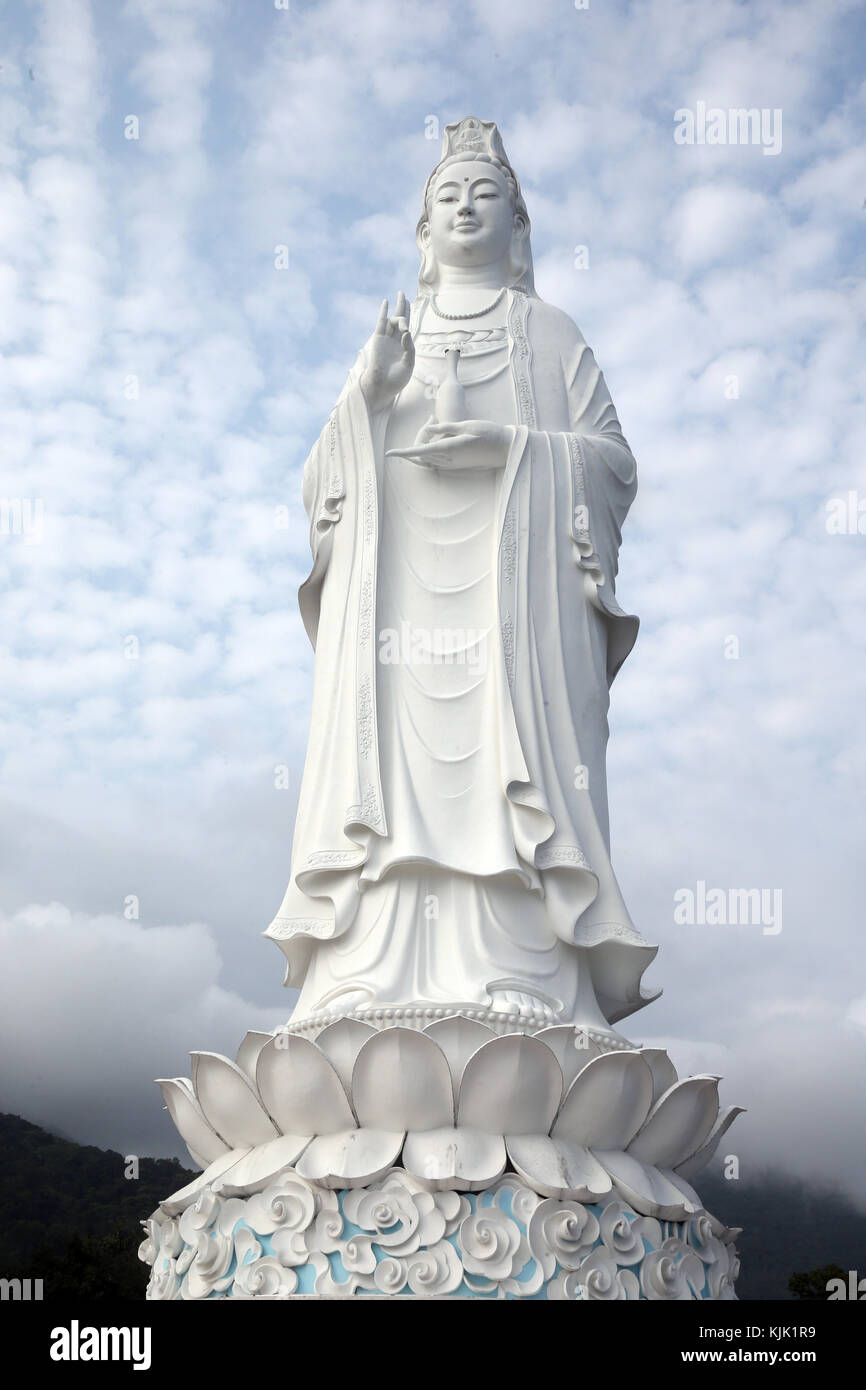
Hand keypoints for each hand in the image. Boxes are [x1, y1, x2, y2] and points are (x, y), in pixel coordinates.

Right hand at [359, 292, 414, 412]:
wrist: (382, 386)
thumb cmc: (396, 379)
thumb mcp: (409, 364)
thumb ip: (410, 348)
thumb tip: (406, 332)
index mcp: (404, 347)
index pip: (408, 328)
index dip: (409, 317)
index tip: (410, 305)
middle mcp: (395, 341)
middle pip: (400, 320)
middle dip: (402, 307)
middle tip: (403, 294)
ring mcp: (386, 339)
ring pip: (393, 321)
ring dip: (399, 316)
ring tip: (404, 324)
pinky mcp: (378, 339)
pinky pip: (381, 323)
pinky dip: (383, 312)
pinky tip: (386, 302)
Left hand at [386, 417, 512, 469]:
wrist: (505, 449)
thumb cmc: (488, 433)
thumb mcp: (466, 425)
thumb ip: (446, 428)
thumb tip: (430, 429)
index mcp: (450, 447)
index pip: (420, 450)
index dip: (403, 452)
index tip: (389, 453)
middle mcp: (449, 459)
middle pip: (422, 451)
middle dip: (418, 437)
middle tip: (430, 419)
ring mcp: (453, 464)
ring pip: (428, 457)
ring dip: (425, 443)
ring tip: (435, 423)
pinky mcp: (457, 465)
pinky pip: (436, 460)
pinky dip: (431, 449)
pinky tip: (437, 435)